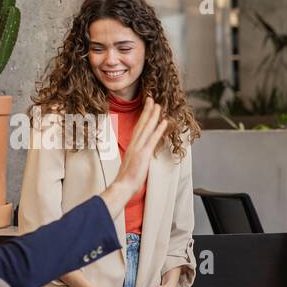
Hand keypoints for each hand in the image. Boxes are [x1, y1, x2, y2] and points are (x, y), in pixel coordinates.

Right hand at [99, 96, 167, 217]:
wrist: (122, 186)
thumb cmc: (126, 179)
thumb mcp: (131, 164)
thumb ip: (135, 157)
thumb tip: (139, 156)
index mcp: (131, 146)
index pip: (138, 129)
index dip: (143, 117)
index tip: (146, 108)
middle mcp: (134, 144)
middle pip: (141, 124)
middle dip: (147, 111)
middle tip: (152, 99)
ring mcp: (138, 148)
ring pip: (146, 129)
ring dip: (153, 116)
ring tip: (158, 106)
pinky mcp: (143, 154)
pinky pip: (152, 140)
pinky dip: (158, 130)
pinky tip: (164, 122)